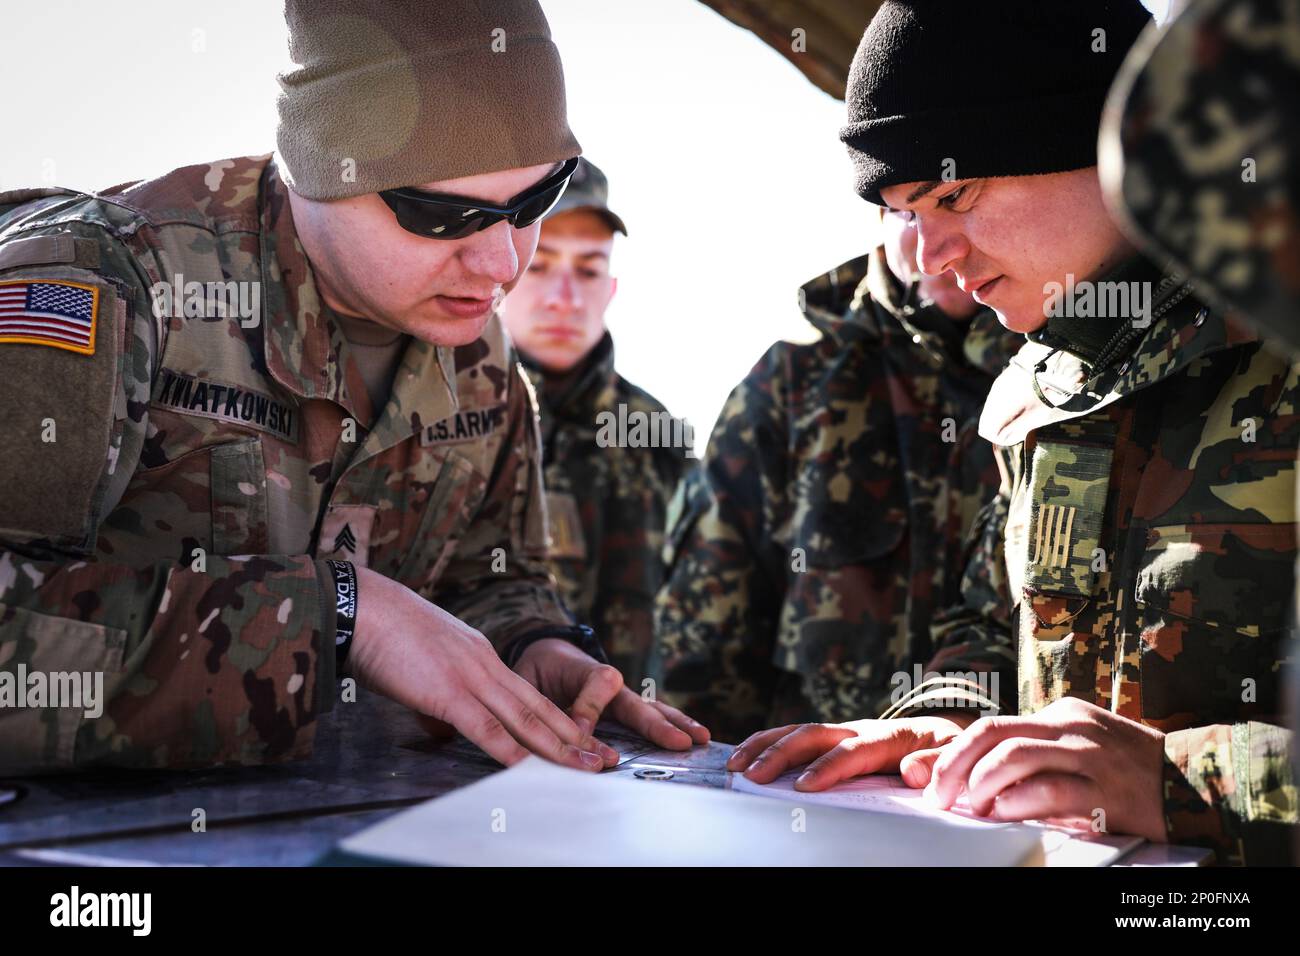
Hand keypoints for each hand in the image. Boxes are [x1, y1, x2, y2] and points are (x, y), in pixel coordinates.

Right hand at [346, 566, 615, 770]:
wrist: (360, 606)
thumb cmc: (380, 632)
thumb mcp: (422, 662)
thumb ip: (438, 694)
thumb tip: (441, 726)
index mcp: (479, 654)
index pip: (528, 693)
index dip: (558, 718)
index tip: (581, 738)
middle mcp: (484, 663)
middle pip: (539, 706)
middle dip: (575, 736)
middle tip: (604, 758)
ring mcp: (470, 677)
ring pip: (525, 718)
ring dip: (558, 748)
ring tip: (585, 767)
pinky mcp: (447, 692)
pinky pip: (486, 728)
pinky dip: (511, 752)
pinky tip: (529, 768)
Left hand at [513, 638, 709, 749]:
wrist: (549, 654)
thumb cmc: (536, 669)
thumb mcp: (527, 680)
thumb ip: (537, 703)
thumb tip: (546, 734)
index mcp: (583, 669)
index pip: (597, 684)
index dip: (589, 708)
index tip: (579, 731)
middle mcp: (608, 683)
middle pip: (635, 702)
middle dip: (656, 724)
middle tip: (680, 742)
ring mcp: (620, 697)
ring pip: (650, 709)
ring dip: (675, 724)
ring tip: (700, 738)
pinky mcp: (625, 709)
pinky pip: (650, 716)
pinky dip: (672, 727)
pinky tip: (695, 740)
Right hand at [727, 712, 976, 789]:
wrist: (949, 736)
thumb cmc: (951, 753)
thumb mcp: (956, 756)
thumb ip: (938, 762)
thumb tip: (912, 771)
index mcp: (891, 735)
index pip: (854, 750)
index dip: (828, 767)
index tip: (803, 787)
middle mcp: (860, 728)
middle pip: (814, 735)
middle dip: (780, 753)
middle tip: (753, 775)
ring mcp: (843, 732)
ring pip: (797, 732)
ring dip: (764, 745)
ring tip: (736, 764)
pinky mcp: (833, 740)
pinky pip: (796, 738)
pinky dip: (767, 743)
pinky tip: (745, 757)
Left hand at [927, 697, 1166, 840]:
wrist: (1197, 783)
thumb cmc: (1127, 772)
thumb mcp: (1077, 749)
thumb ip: (1030, 756)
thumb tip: (971, 777)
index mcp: (1059, 714)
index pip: (990, 727)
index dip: (951, 753)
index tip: (926, 777)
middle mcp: (1070, 727)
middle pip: (992, 734)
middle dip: (953, 765)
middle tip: (937, 796)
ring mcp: (1089, 756)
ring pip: (1015, 756)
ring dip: (980, 784)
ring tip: (968, 807)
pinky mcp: (1106, 789)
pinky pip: (1050, 790)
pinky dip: (1017, 802)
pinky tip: (1001, 814)